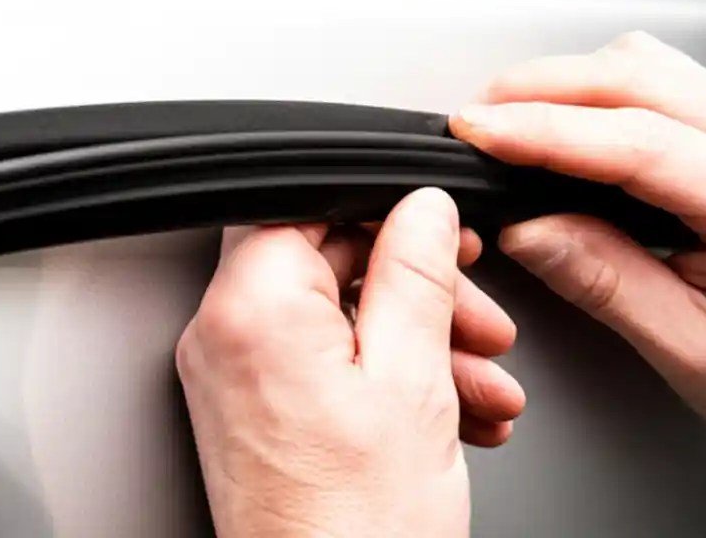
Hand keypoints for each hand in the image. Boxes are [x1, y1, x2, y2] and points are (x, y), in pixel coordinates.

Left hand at [176, 189, 524, 536]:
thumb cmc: (359, 535)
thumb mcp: (414, 382)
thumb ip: (417, 275)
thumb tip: (424, 211)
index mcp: (252, 310)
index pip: (305, 202)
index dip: (382, 209)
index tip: (437, 231)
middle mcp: (224, 340)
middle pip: (326, 261)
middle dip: (418, 288)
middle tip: (477, 314)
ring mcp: (235, 382)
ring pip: (337, 319)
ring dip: (420, 342)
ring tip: (481, 386)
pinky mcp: (254, 419)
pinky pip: (324, 368)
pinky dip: (390, 380)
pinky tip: (453, 413)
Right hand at [450, 32, 705, 505]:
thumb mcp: (690, 351)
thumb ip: (604, 281)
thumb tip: (526, 229)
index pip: (635, 141)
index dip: (543, 129)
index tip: (478, 132)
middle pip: (638, 75)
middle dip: (541, 86)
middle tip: (475, 122)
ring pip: (648, 66)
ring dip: (567, 82)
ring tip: (508, 122)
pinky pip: (660, 85)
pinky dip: (596, 94)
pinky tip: (561, 126)